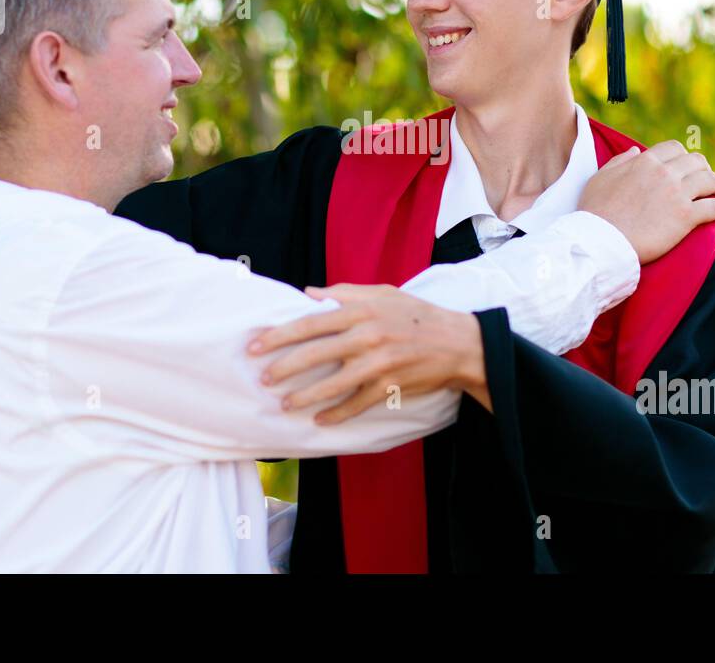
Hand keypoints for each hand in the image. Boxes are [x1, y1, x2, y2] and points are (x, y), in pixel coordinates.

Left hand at [248, 284, 488, 423]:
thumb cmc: (418, 315)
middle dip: (284, 367)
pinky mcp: (390, 386)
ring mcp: (379, 363)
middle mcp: (367, 335)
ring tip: (285, 404)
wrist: (459, 343)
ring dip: (305, 396)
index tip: (256, 345)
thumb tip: (308, 294)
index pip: (310, 322)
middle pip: (315, 352)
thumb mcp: (383, 294)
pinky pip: (357, 404)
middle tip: (263, 378)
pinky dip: (337, 415)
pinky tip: (320, 421)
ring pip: (333, 383)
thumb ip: (344, 293)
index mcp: (362, 310)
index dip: (279, 335)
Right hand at [577, 140, 714, 263]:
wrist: (599, 241)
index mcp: (644, 162)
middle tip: (706, 182)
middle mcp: (664, 173)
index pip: (674, 148)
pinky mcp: (685, 217)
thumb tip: (635, 151)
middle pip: (696, 161)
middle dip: (704, 169)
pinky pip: (714, 207)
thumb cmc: (594, 212)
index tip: (685, 168)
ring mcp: (677, 194)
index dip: (683, 157)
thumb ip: (619, 162)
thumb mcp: (600, 178)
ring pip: (710, 180)